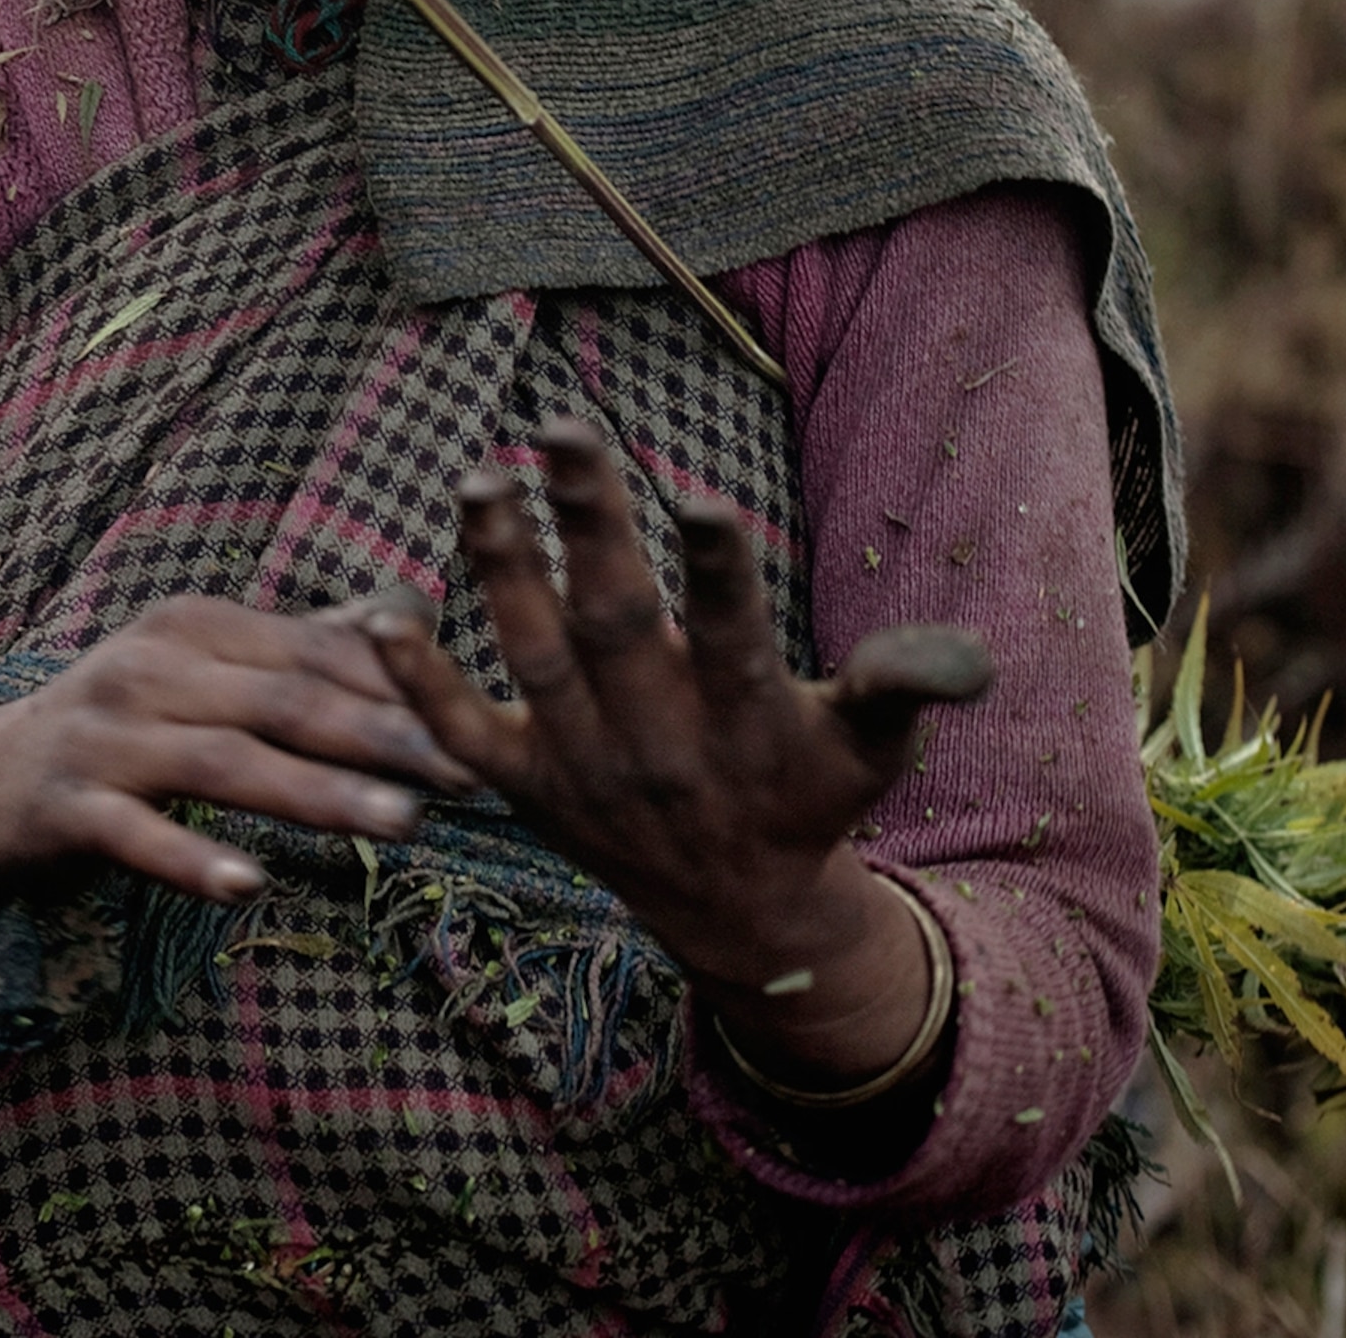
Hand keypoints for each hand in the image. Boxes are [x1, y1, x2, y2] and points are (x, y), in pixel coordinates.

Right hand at [0, 591, 474, 917]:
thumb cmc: (122, 724)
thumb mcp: (201, 669)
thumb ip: (297, 649)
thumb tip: (408, 616)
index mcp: (196, 625)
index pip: (314, 649)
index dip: (397, 686)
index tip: (477, 722)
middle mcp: (151, 665)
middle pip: (285, 700)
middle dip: (382, 736)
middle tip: (465, 777)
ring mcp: (106, 734)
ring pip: (228, 762)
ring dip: (320, 795)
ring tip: (401, 826)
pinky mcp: (68, 804)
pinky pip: (137, 834)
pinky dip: (192, 857)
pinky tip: (249, 886)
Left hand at [363, 418, 992, 1087]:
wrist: (740, 918)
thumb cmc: (810, 795)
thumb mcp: (872, 748)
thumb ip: (902, 687)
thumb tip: (968, 659)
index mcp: (747, 724)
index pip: (734, 638)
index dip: (719, 573)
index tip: (702, 498)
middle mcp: (656, 743)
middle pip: (614, 622)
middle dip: (591, 523)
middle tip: (564, 426)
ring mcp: (582, 765)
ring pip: (530, 657)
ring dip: (498, 568)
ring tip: (478, 477)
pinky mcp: (525, 785)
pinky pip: (458, 733)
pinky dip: (413, 679)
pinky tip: (377, 608)